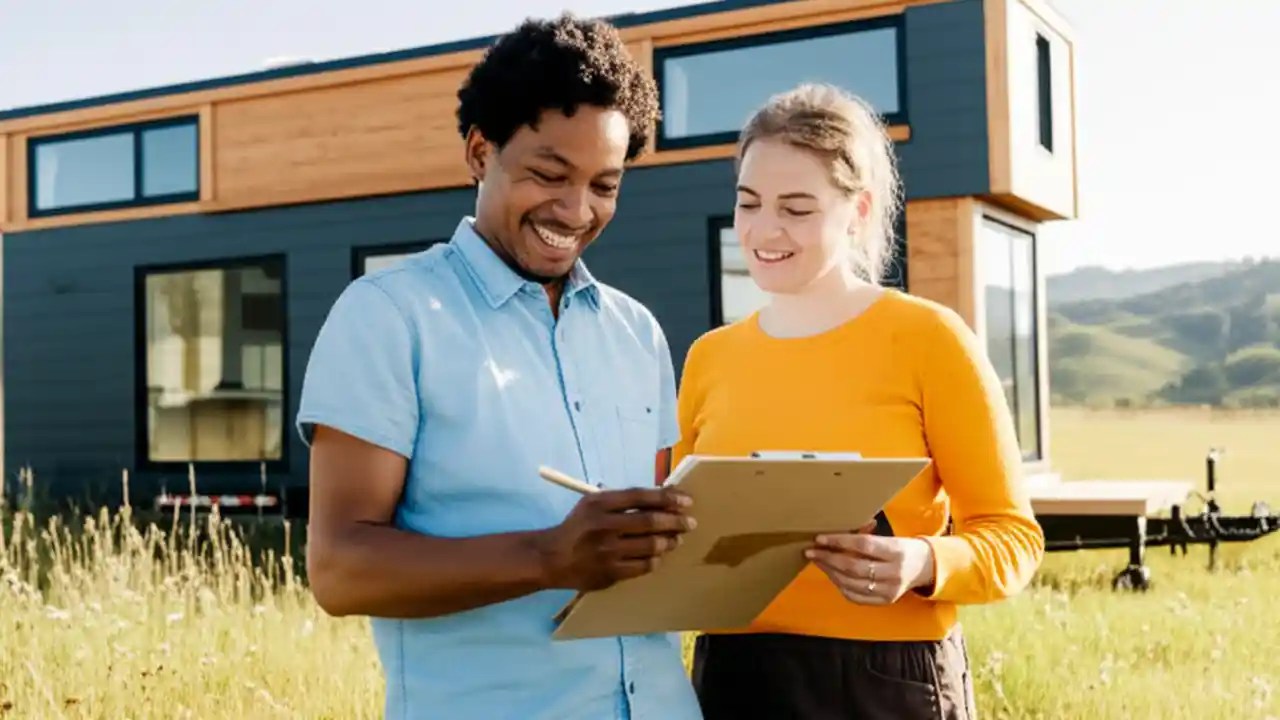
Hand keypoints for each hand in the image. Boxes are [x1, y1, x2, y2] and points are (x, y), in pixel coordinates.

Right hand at [537, 487, 695, 591]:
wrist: (552, 558)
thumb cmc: (577, 527)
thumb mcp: (592, 504)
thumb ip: (622, 500)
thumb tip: (663, 496)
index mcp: (600, 504)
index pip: (640, 496)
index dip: (667, 497)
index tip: (686, 501)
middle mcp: (605, 526)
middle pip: (650, 521)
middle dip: (675, 521)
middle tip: (690, 523)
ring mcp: (608, 552)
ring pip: (651, 546)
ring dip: (669, 542)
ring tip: (676, 539)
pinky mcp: (610, 573)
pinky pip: (643, 566)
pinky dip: (655, 560)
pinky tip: (658, 556)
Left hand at [805, 527, 934, 605]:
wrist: (925, 568)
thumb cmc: (901, 547)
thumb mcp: (889, 537)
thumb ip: (865, 534)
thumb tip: (833, 534)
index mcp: (897, 551)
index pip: (863, 545)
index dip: (839, 541)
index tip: (819, 539)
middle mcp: (894, 573)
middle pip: (854, 567)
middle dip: (829, 558)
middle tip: (811, 551)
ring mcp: (890, 591)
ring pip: (851, 584)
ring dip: (830, 572)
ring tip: (818, 561)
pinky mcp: (884, 601)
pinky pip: (855, 596)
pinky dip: (839, 585)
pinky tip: (831, 574)